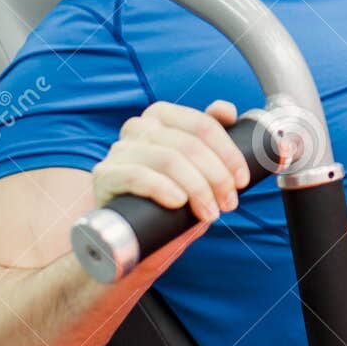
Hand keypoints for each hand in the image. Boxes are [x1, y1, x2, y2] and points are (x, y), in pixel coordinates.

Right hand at [91, 99, 251, 223]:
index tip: (242, 181)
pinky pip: (136, 175)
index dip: (228, 153)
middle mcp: (138, 126)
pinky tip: (177, 202)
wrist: (130, 235)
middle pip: (189, 144)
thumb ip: (210, 138)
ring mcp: (118, 150)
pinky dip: (162, 188)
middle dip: (217, 176)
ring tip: (209, 213)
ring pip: (168, 159)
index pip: (203, 124)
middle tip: (228, 204)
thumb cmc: (167, 198)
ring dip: (197, 188)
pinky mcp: (104, 176)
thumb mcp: (194, 168)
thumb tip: (227, 110)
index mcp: (162, 116)